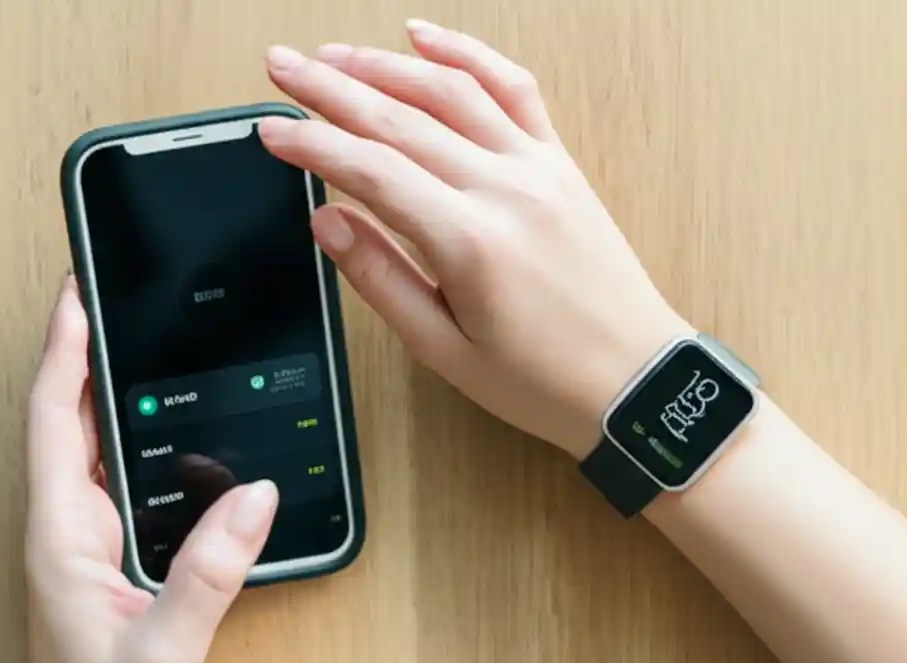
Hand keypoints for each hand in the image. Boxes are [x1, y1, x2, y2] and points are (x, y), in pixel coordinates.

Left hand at [23, 276, 277, 662]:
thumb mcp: (163, 649)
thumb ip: (209, 575)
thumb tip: (255, 497)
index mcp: (61, 533)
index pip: (52, 417)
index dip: (62, 349)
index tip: (77, 292)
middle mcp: (64, 523)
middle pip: (65, 412)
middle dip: (84, 346)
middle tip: (113, 292)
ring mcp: (82, 534)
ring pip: (87, 438)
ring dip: (105, 383)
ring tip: (136, 332)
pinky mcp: (104, 547)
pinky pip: (114, 469)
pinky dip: (130, 427)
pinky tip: (161, 413)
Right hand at [260, 19, 692, 458]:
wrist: (636, 380)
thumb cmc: (544, 379)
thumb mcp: (446, 350)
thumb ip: (381, 279)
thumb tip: (326, 221)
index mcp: (471, 242)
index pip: (372, 171)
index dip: (313, 144)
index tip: (270, 128)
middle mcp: (506, 189)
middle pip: (402, 118)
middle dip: (331, 88)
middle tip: (281, 66)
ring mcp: (538, 168)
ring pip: (453, 91)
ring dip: (387, 65)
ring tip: (334, 55)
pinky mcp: (561, 164)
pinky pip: (515, 90)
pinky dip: (469, 56)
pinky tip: (427, 38)